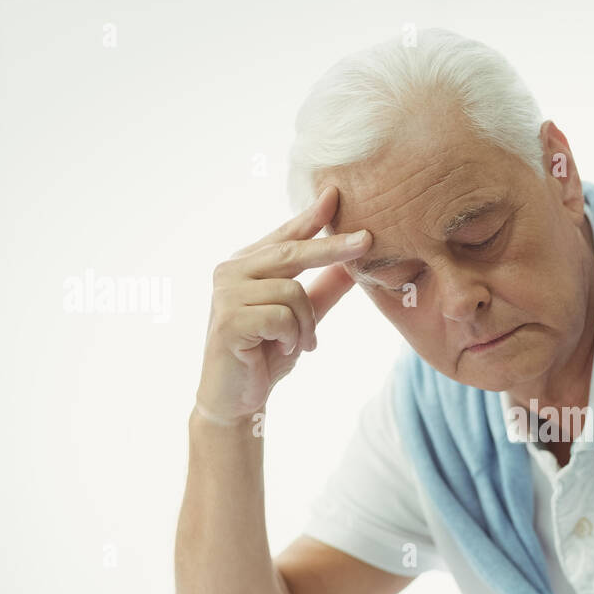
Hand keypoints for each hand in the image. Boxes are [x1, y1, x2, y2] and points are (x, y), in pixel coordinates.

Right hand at [194, 186, 371, 423]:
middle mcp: (231, 271)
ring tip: (299, 343)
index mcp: (248, 265)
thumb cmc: (265, 355)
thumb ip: (325, 289)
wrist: (237, 399)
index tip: (336, 194)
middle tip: (367, 240)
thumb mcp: (303, 317)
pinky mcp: (228, 319)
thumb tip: (357, 265)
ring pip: (292, 291)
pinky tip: (282, 348)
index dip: (311, 216)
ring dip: (307, 324)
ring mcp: (226, 293)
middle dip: (333, 248)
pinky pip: (282, 316)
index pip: (285, 235)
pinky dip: (293, 336)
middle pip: (293, 252)